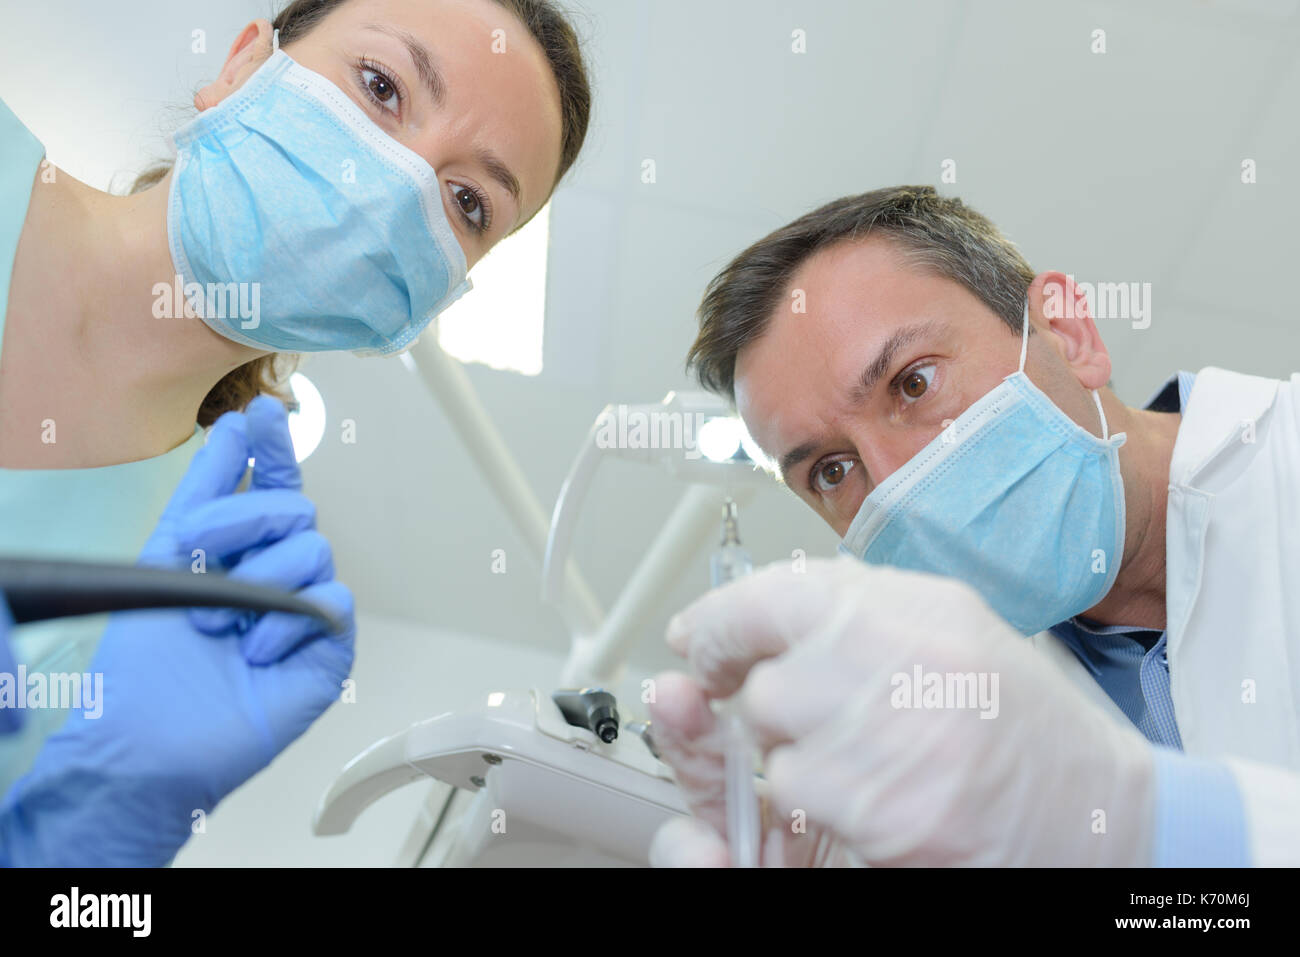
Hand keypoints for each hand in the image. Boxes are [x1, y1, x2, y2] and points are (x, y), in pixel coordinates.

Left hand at [0, 396, 355, 865]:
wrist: (145, 738)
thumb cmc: (145, 664)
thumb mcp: (163, 555)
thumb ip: (205, 490)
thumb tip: (232, 429)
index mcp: (238, 550)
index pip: (271, 484)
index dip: (271, 447)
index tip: (260, 413)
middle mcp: (275, 573)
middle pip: (293, 507)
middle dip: (241, 521)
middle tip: (199, 557)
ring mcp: (303, 609)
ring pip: (315, 549)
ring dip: (257, 580)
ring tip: (219, 624)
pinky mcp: (326, 648)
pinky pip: (331, 602)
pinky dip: (286, 619)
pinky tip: (254, 650)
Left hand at [651, 557, 1154, 865]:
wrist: (1099, 805)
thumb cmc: (1018, 717)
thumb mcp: (947, 624)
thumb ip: (856, 607)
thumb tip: (765, 607)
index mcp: (907, 606)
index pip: (772, 597)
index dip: (719, 624)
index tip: (698, 641)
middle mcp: (896, 661)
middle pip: (765, 685)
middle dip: (775, 706)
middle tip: (812, 717)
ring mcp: (891, 740)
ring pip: (777, 749)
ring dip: (802, 760)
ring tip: (870, 758)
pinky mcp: (889, 813)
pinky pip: (805, 802)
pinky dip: (826, 805)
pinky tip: (883, 794)